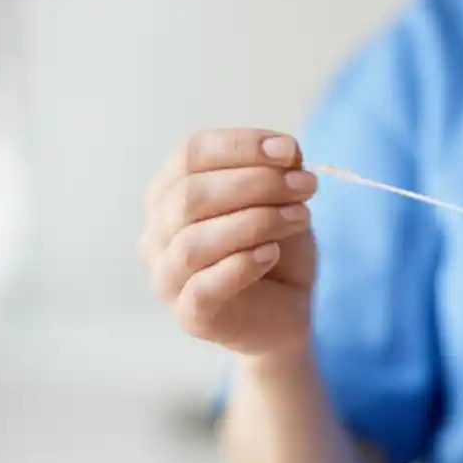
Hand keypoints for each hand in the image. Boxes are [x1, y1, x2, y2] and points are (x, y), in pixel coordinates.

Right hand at [140, 129, 317, 355]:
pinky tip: (273, 253)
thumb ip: (278, 174)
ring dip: (255, 222)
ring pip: (193, 242)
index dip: (241, 146)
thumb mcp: (282, 201)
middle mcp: (157, 233)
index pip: (190, 154)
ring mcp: (167, 277)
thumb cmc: (275, 249)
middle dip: (256, 183)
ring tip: (300, 217)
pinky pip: (203, 287)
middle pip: (190, 195)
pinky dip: (241, 265)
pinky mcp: (189, 315)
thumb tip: (285, 152)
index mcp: (170, 192)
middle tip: (306, 185)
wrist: (287, 312)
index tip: (291, 150)